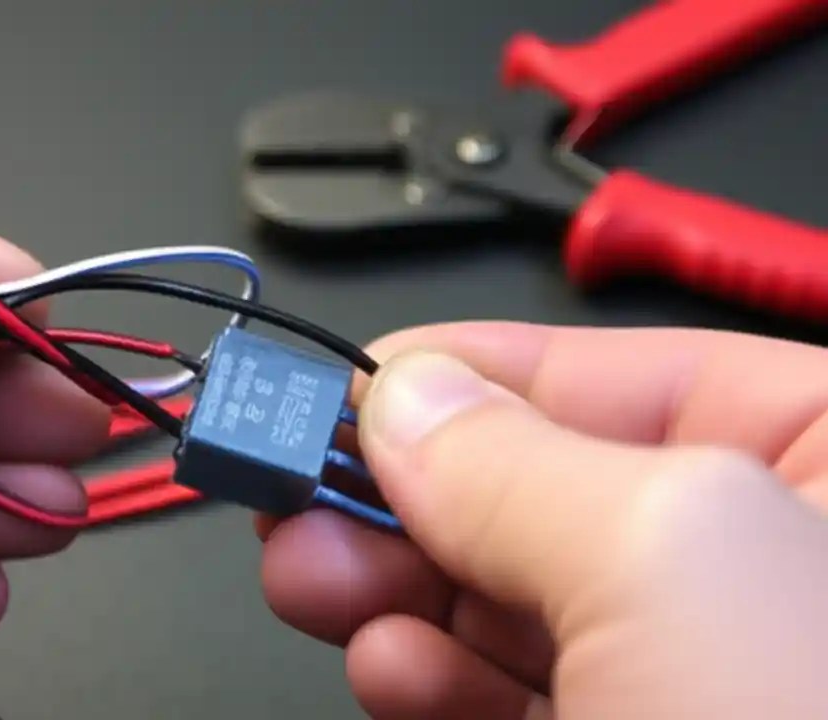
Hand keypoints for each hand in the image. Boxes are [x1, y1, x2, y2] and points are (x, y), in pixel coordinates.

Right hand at [259, 322, 827, 718]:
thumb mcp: (666, 560)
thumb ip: (519, 461)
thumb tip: (408, 402)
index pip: (630, 374)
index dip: (473, 373)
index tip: (348, 387)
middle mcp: (767, 568)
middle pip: (542, 489)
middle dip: (404, 492)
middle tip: (297, 486)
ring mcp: (697, 672)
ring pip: (507, 596)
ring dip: (389, 584)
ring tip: (310, 574)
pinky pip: (508, 691)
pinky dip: (428, 675)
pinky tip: (386, 665)